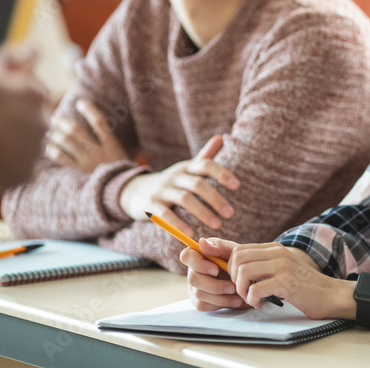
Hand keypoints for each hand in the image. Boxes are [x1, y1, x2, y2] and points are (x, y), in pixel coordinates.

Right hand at [0, 49, 49, 192]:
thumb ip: (9, 58)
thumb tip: (36, 49)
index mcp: (35, 93)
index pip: (31, 88)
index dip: (8, 91)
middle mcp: (44, 121)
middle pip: (32, 115)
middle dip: (14, 116)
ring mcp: (36, 149)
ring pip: (27, 141)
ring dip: (12, 139)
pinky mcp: (26, 174)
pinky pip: (20, 165)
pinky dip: (7, 162)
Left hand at [46, 98, 127, 172]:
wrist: (121, 192)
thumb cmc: (120, 170)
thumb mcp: (120, 153)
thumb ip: (108, 140)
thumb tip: (95, 124)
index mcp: (112, 145)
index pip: (100, 122)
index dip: (89, 110)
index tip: (80, 102)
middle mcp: (98, 152)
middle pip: (77, 130)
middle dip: (63, 121)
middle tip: (55, 117)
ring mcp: (87, 162)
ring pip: (66, 142)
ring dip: (55, 133)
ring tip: (50, 131)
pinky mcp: (78, 172)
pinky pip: (61, 158)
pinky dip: (52, 150)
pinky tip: (49, 147)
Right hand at [118, 135, 238, 231]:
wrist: (133, 190)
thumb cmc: (170, 181)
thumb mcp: (186, 168)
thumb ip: (204, 155)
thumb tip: (221, 136)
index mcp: (186, 167)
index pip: (206, 164)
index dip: (222, 173)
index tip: (236, 186)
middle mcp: (175, 176)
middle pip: (198, 184)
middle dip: (215, 198)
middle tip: (230, 213)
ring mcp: (161, 190)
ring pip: (184, 199)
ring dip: (202, 212)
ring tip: (217, 225)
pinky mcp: (150, 204)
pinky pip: (165, 214)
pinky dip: (178, 223)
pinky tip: (190, 233)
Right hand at [182, 237, 247, 311]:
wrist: (251, 283)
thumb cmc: (240, 263)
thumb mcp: (234, 252)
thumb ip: (219, 246)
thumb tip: (201, 242)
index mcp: (199, 255)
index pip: (186, 256)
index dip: (198, 264)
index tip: (216, 269)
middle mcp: (194, 271)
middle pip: (192, 279)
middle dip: (214, 285)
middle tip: (232, 286)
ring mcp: (194, 287)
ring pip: (199, 294)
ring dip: (220, 296)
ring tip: (237, 293)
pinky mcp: (199, 301)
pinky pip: (202, 305)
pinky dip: (221, 303)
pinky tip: (234, 300)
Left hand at [228, 242, 349, 318]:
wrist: (330, 294)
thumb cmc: (305, 285)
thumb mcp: (283, 267)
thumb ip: (265, 264)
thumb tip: (238, 269)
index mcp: (275, 248)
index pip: (239, 249)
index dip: (231, 268)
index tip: (239, 282)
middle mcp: (277, 253)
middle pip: (237, 258)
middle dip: (233, 278)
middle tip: (244, 291)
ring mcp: (282, 266)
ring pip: (243, 271)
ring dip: (241, 290)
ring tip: (251, 299)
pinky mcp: (286, 283)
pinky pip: (255, 289)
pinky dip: (252, 300)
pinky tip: (260, 304)